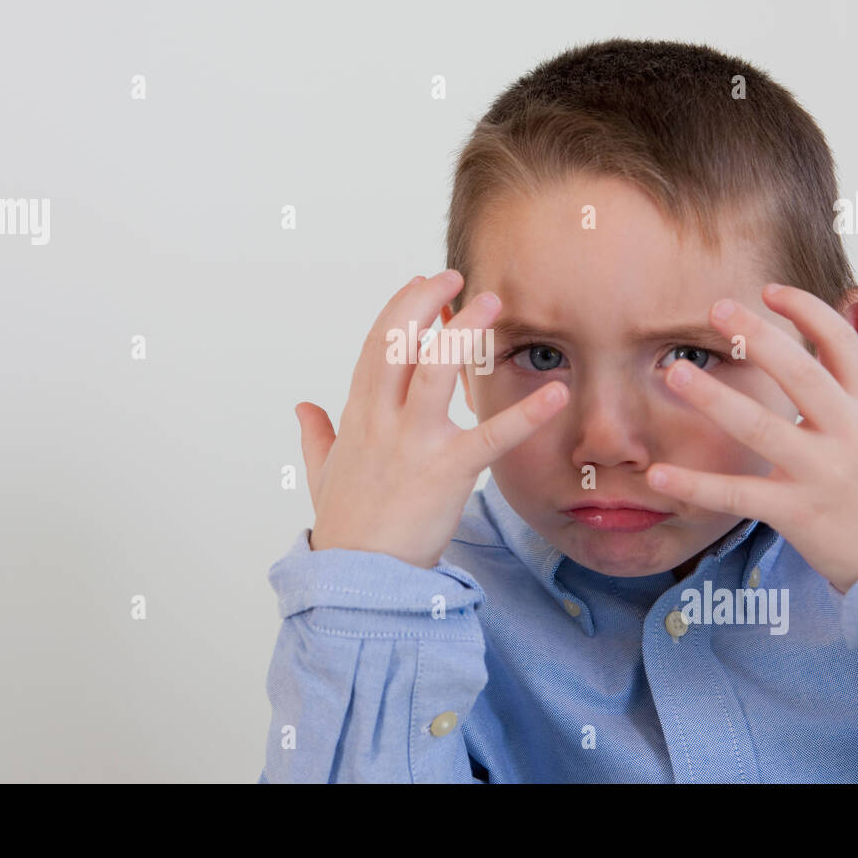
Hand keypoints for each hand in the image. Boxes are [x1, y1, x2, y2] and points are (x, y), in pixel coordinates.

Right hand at [295, 270, 568, 569]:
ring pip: (437, 371)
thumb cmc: (346, 526)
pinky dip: (526, 414)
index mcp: (357, 416)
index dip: (400, 309)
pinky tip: (555, 392)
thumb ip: (316, 435)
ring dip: (465, 332)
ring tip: (492, 304)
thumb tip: (302, 407)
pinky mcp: (448, 472)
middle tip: (459, 278)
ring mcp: (414, 443)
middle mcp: (383, 421)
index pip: (375, 346)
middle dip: (428, 303)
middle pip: (401, 344)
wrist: (358, 579)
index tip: (421, 283)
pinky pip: (491, 437)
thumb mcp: (322, 475)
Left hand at [645, 283, 857, 593]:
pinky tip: (658, 472)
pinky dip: (697, 485)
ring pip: (762, 428)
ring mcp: (822, 475)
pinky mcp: (797, 514)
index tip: (770, 290)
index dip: (808, 312)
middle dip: (758, 337)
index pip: (844, 346)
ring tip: (675, 372)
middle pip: (801, 375)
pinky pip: (739, 496)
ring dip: (716, 399)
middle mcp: (850, 436)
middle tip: (715, 307)